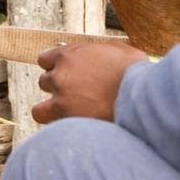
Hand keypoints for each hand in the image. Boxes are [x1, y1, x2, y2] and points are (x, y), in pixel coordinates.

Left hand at [31, 41, 148, 124]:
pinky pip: (48, 124)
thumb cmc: (135, 73)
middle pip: (44, 82)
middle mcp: (60, 74)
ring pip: (40, 108)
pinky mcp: (65, 118)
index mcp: (70, 54)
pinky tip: (73, 127)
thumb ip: (102, 52)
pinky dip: (58, 126)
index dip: (56, 67)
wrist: (139, 97)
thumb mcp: (120, 52)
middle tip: (76, 96)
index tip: (66, 74)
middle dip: (58, 89)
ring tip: (70, 116)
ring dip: (52, 111)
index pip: (45, 59)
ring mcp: (60, 97)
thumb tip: (104, 55)